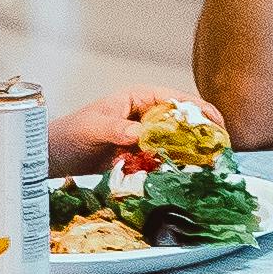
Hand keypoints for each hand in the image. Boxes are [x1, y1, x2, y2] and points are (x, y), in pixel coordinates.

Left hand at [50, 85, 224, 175]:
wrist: (52, 156)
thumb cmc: (68, 134)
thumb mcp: (92, 128)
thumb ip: (117, 129)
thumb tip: (142, 133)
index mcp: (137, 97)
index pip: (176, 99)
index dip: (199, 110)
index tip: (217, 124)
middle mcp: (144, 114)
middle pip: (182, 120)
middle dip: (202, 132)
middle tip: (220, 149)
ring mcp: (143, 135)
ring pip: (175, 141)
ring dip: (192, 152)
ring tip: (211, 165)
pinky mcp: (139, 155)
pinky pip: (163, 159)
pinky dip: (175, 166)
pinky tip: (187, 176)